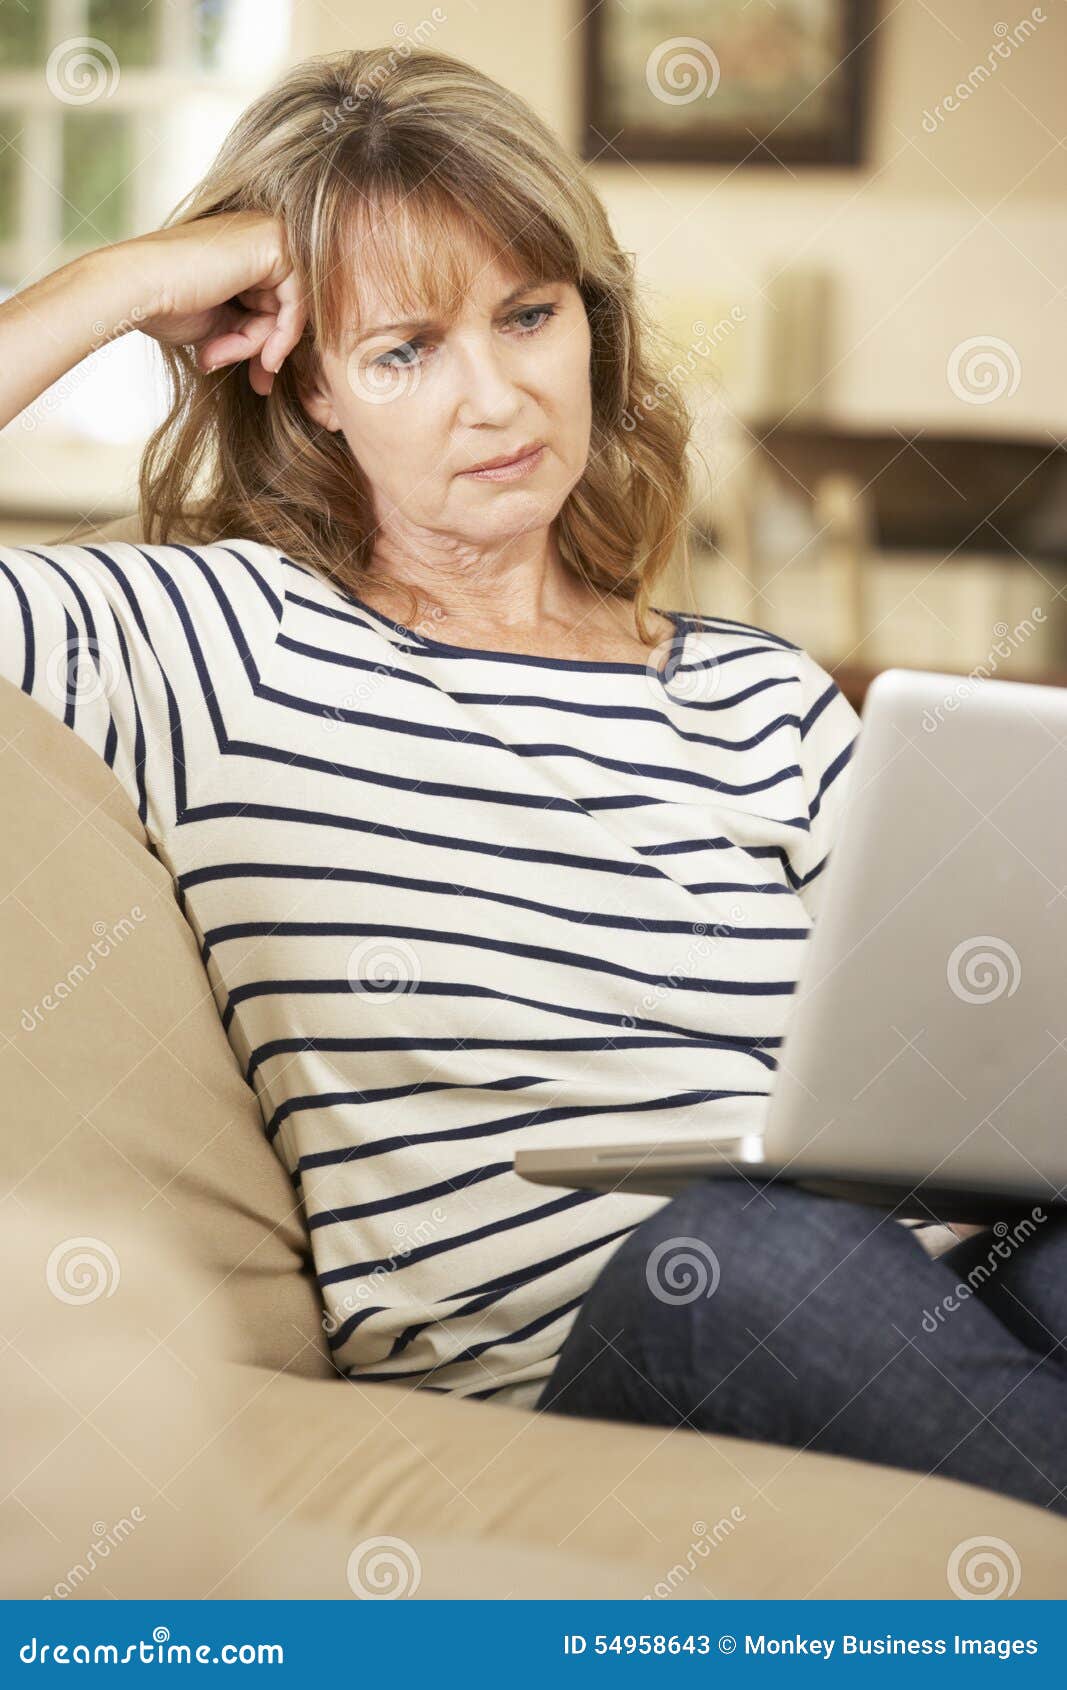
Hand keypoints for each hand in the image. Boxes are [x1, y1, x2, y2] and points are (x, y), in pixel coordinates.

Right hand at [109, 210, 308, 395]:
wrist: (138, 288)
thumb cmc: (168, 305)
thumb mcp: (221, 325)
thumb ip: (252, 332)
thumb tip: (274, 363)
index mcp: (242, 247)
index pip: (273, 304)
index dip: (267, 346)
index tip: (259, 381)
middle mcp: (256, 233)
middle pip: (283, 306)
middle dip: (266, 349)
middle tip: (254, 382)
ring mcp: (267, 232)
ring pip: (288, 307)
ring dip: (260, 344)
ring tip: (223, 354)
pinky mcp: (274, 243)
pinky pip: (298, 302)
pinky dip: (284, 336)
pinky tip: (267, 358)